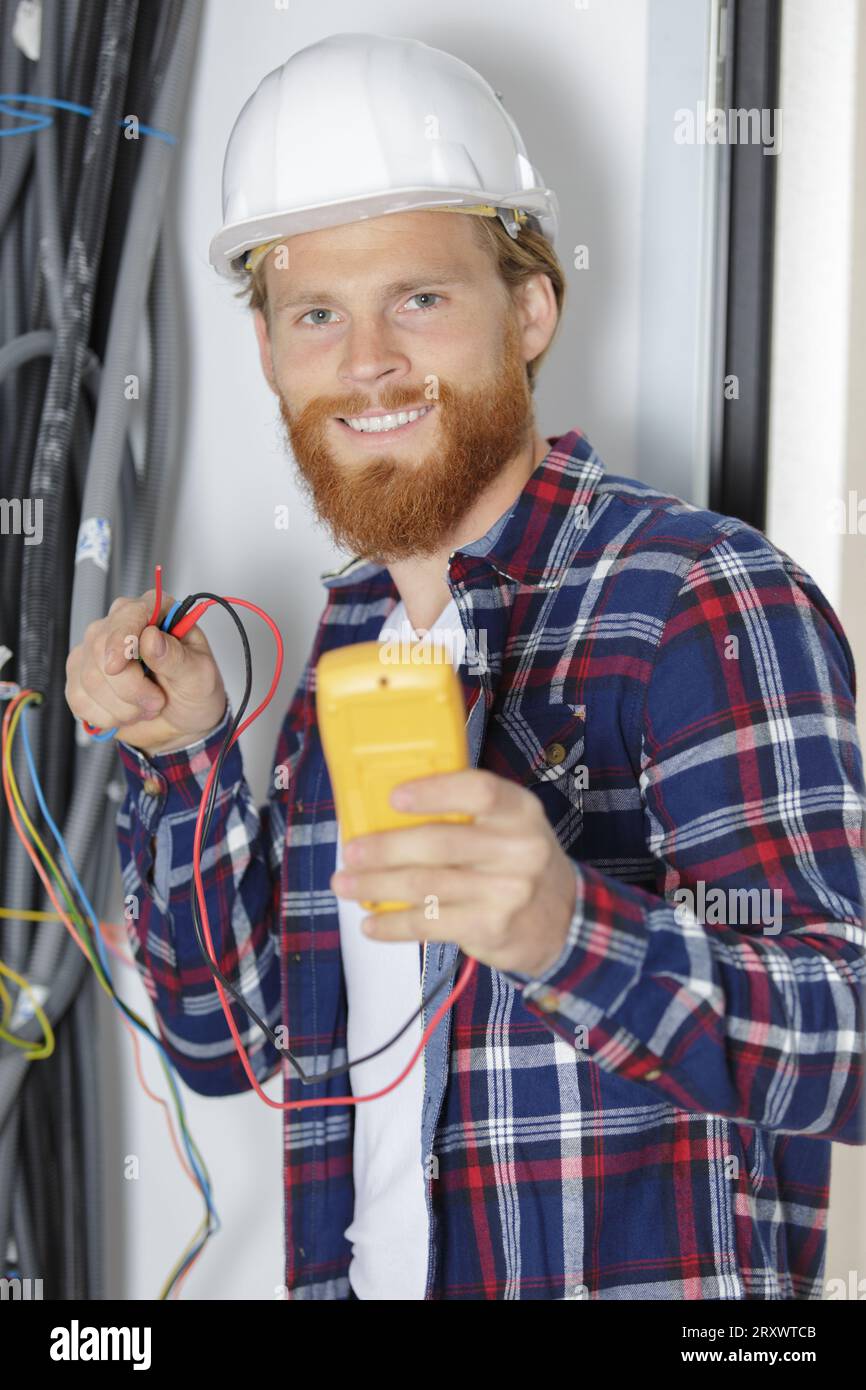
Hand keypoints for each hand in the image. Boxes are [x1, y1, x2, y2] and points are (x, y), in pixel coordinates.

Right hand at [64, 588, 226, 753]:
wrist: (183, 724)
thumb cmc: (194, 692)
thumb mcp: (199, 676)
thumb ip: (176, 657)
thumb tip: (150, 637)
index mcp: (157, 614)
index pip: (129, 612)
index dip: (120, 637)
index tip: (118, 665)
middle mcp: (122, 627)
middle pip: (101, 648)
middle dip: (130, 687)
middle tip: (156, 701)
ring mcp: (97, 651)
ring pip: (89, 677)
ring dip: (122, 706)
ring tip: (146, 708)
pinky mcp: (82, 677)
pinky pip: (79, 698)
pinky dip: (105, 716)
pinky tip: (126, 714)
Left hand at [330, 768, 578, 977]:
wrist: (563, 921)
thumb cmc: (518, 861)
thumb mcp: (509, 826)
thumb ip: (465, 814)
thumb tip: (385, 809)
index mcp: (519, 811)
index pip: (479, 791)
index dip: (434, 792)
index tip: (393, 797)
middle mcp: (519, 849)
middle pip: (440, 844)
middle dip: (386, 848)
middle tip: (350, 851)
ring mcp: (507, 892)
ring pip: (427, 886)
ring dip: (377, 887)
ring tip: (346, 884)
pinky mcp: (492, 928)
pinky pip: (430, 924)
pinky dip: (393, 925)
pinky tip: (372, 923)